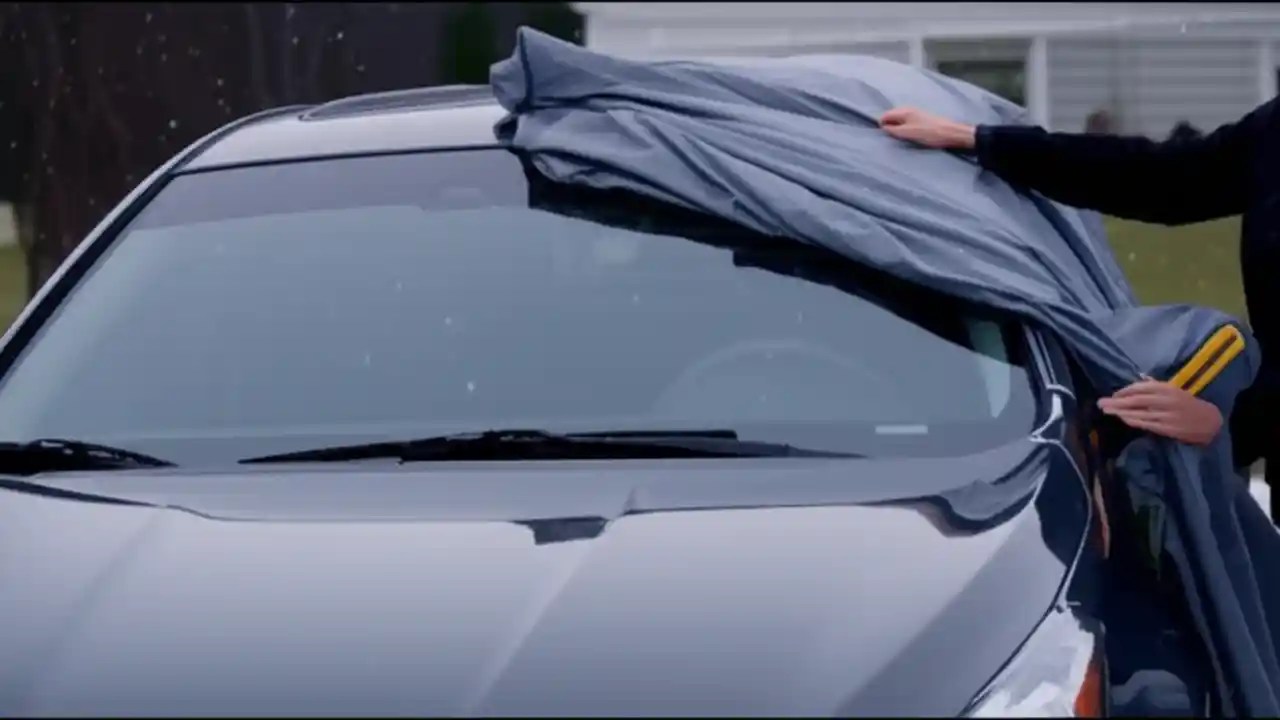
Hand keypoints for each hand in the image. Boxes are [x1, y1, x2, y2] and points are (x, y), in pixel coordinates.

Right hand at [879, 107, 977, 150]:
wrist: (950, 132)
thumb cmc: (929, 133)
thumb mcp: (908, 133)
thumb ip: (894, 130)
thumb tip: (883, 127)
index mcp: (904, 111)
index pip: (885, 115)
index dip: (882, 125)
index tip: (886, 136)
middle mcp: (908, 109)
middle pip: (892, 116)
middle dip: (890, 126)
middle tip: (894, 138)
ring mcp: (916, 113)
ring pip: (900, 119)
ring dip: (898, 127)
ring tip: (902, 137)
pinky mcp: (922, 118)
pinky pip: (907, 121)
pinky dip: (905, 127)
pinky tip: (911, 135)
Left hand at [1097, 379, 1223, 446]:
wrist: (1209, 421)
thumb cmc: (1187, 404)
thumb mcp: (1174, 390)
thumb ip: (1155, 385)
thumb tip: (1139, 377)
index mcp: (1167, 388)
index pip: (1140, 387)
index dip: (1124, 391)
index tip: (1113, 395)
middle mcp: (1165, 400)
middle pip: (1135, 400)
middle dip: (1116, 402)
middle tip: (1100, 403)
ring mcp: (1166, 415)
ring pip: (1138, 413)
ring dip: (1120, 412)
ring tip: (1107, 411)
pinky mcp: (1167, 428)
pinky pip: (1146, 423)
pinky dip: (1132, 421)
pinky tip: (1123, 419)